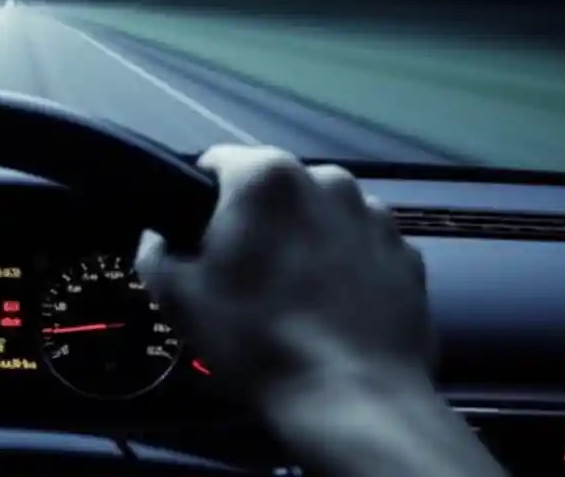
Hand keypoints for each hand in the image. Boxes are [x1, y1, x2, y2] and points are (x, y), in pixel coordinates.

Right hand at [137, 146, 501, 475]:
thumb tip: (160, 239)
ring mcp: (376, 215)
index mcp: (267, 176)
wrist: (354, 402)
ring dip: (305, 242)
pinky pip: (362, 249)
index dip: (200, 201)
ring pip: (322, 217)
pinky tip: (334, 312)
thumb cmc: (257, 343)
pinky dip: (347, 268)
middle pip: (275, 189)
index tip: (199, 243)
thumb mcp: (178, 300)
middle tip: (243, 278)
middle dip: (258, 221)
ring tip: (294, 299)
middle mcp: (327, 179)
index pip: (217, 163)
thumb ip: (156, 253)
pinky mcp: (408, 255)